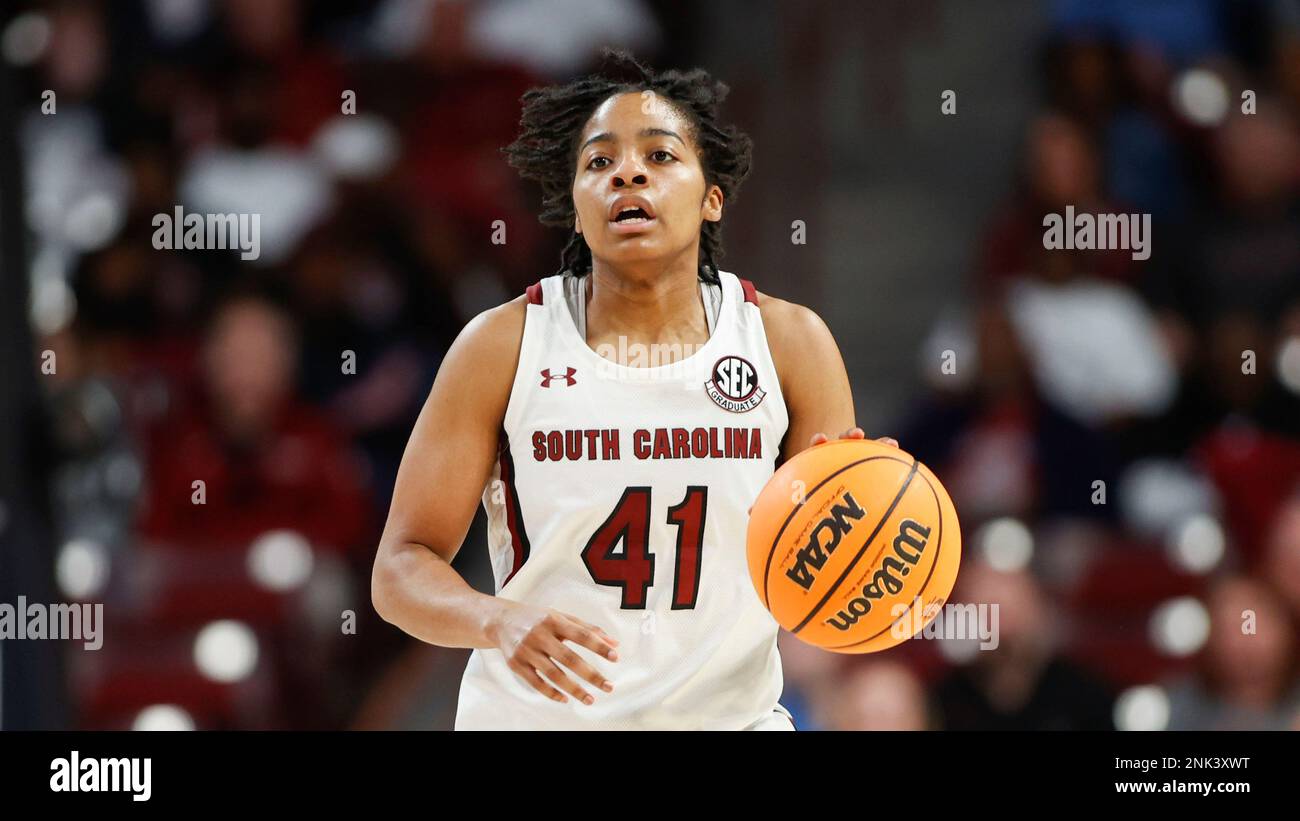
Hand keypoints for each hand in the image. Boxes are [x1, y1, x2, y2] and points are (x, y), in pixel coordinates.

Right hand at [486, 601, 618, 704]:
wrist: (501, 621)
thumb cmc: (537, 618)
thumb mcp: (561, 617)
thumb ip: (587, 629)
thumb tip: (614, 644)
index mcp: (553, 620)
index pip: (581, 635)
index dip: (599, 646)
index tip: (616, 658)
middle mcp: (539, 634)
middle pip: (569, 658)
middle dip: (591, 674)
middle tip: (608, 687)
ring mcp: (526, 650)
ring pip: (553, 674)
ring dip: (574, 689)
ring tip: (590, 699)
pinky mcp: (515, 663)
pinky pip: (535, 682)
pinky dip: (551, 693)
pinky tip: (565, 699)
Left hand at [748, 429, 898, 514]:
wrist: (823, 513)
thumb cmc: (802, 503)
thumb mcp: (788, 502)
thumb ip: (773, 505)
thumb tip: (750, 510)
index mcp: (817, 463)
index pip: (818, 448)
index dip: (820, 443)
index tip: (821, 438)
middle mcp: (838, 462)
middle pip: (846, 445)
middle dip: (852, 438)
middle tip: (857, 434)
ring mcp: (856, 469)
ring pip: (870, 456)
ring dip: (880, 448)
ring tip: (892, 443)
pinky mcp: (872, 479)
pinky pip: (886, 476)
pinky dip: (898, 474)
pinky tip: (913, 471)